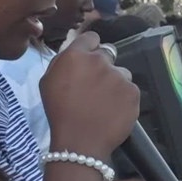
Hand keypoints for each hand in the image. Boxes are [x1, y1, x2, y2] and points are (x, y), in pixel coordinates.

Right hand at [42, 31, 138, 162]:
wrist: (79, 142)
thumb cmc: (59, 113)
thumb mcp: (48, 82)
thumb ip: (63, 62)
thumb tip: (76, 54)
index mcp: (76, 55)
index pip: (91, 37)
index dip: (90, 48)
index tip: (88, 61)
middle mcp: (100, 60)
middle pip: (108, 54)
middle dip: (103, 66)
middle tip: (96, 86)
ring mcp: (119, 75)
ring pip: (121, 72)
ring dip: (115, 82)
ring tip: (105, 102)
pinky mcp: (133, 91)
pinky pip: (130, 89)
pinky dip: (124, 98)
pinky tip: (113, 110)